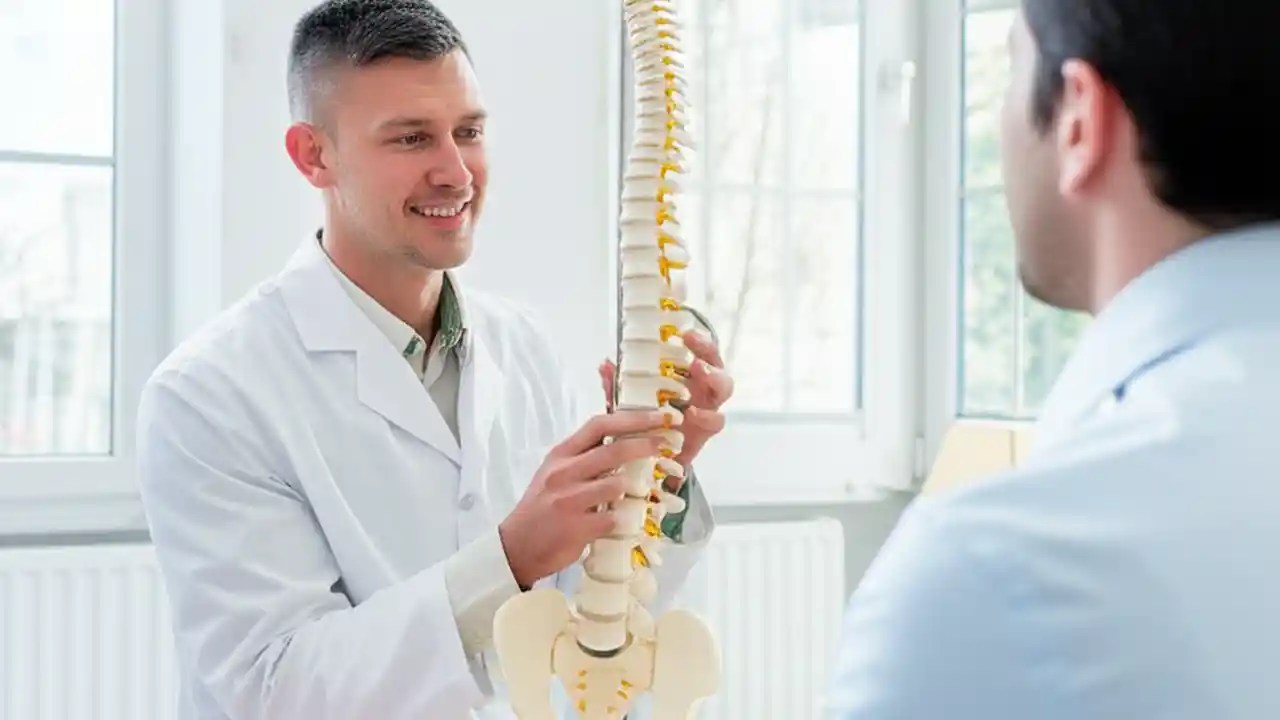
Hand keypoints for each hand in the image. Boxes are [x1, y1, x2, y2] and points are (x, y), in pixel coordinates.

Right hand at [498, 411, 672, 588]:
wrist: (517, 546)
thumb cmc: (542, 507)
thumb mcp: (556, 472)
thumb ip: (584, 456)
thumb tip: (624, 439)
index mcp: (561, 455)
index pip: (598, 425)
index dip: (632, 418)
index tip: (658, 416)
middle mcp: (564, 472)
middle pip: (613, 451)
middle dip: (646, 444)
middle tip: (667, 443)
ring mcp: (569, 500)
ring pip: (617, 486)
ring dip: (631, 491)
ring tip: (631, 497)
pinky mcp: (576, 527)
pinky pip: (613, 518)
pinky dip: (621, 520)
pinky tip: (617, 523)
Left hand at [600, 329, 733, 472]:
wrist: (648, 461)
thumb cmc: (643, 424)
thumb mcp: (625, 402)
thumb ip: (616, 385)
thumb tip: (604, 364)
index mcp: (686, 375)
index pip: (699, 351)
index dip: (698, 340)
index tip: (686, 333)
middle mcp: (700, 388)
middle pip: (715, 361)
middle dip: (708, 353)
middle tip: (694, 350)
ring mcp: (707, 408)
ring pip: (724, 388)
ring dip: (714, 377)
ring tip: (700, 371)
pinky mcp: (706, 431)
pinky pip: (716, 421)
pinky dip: (706, 416)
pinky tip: (692, 413)